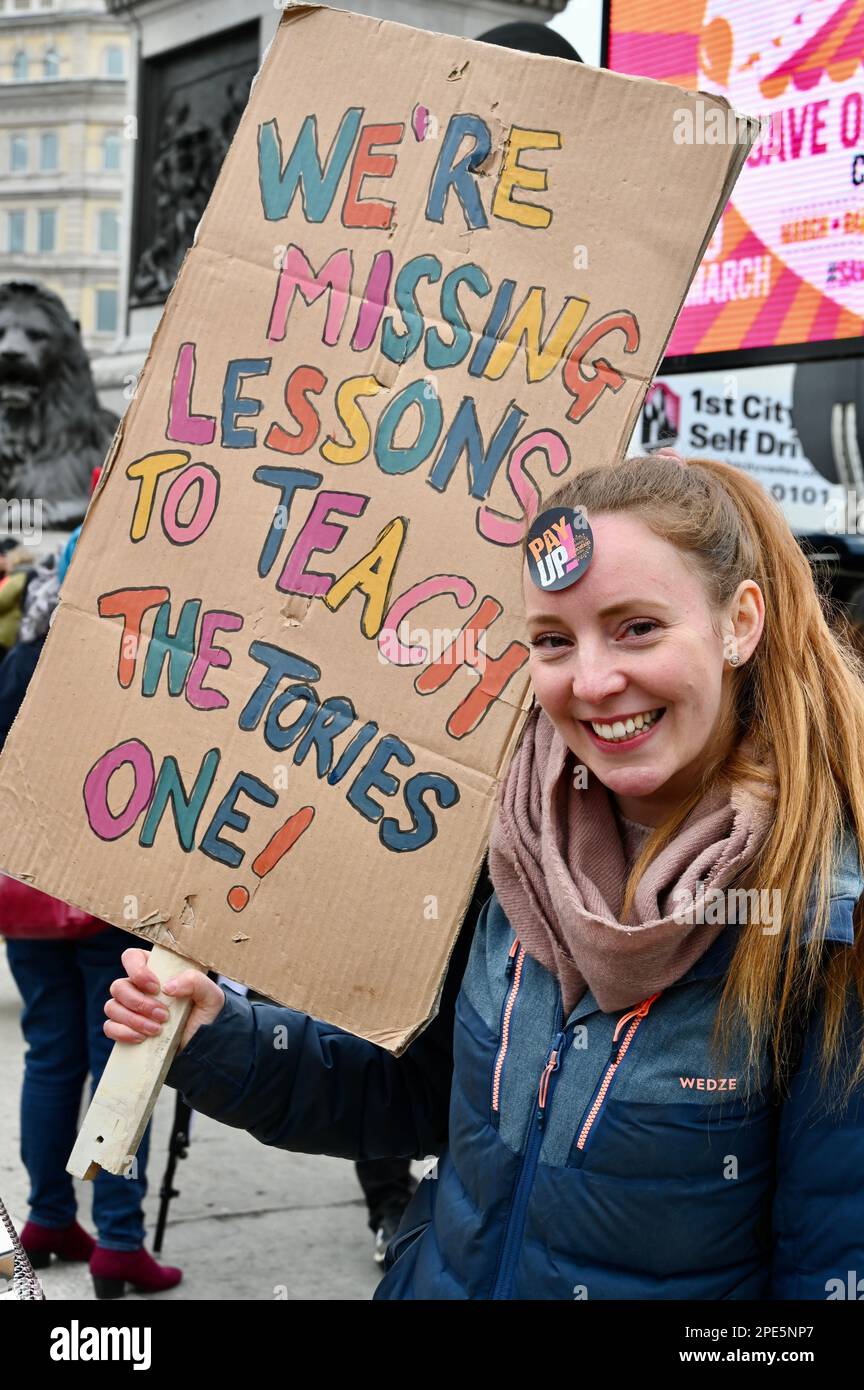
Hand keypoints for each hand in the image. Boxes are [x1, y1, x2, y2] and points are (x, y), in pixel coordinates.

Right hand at [104, 947, 224, 1052]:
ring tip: (157, 1030)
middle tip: (163, 1015)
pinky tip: (142, 1038)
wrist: (201, 1047)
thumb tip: (168, 987)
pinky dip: (124, 1033)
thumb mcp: (211, 996)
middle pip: (118, 986)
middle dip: (139, 1003)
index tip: (156, 987)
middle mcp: (138, 988)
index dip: (137, 970)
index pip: (131, 957)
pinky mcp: (124, 1029)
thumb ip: (195, 982)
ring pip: (112, 1007)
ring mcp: (129, 1009)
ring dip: (133, 1019)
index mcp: (156, 972)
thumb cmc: (205, 1016)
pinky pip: (110, 1027)